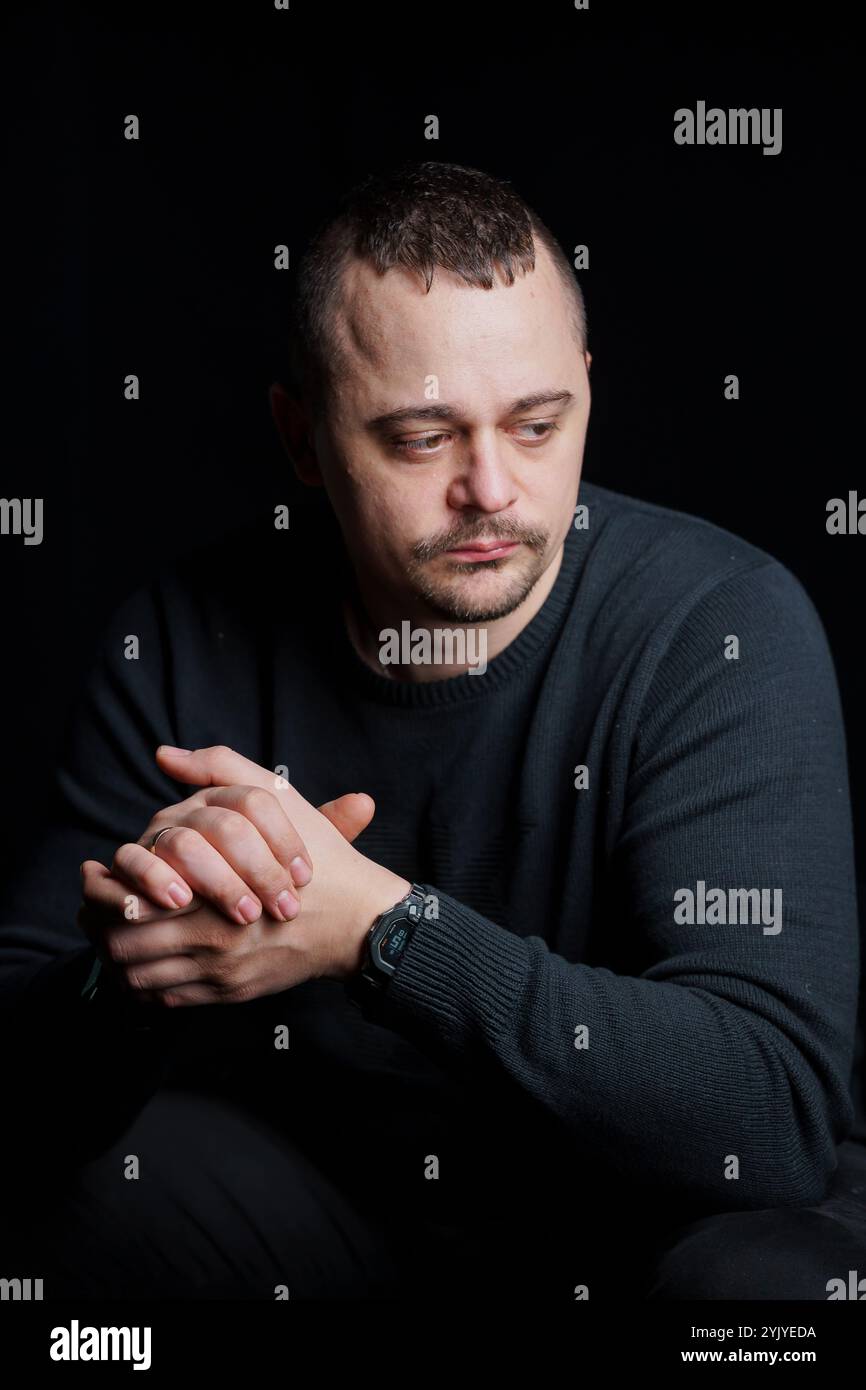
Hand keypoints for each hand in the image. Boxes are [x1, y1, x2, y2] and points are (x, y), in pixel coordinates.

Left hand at [80, 746, 410, 1004]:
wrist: (360, 921)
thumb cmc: (320, 859)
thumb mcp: (274, 801)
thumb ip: (219, 770)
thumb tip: (165, 755)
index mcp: (212, 889)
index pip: (129, 899)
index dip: (100, 891)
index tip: (93, 879)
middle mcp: (211, 937)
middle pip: (124, 943)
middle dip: (98, 929)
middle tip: (90, 914)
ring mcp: (220, 973)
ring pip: (140, 976)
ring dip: (116, 961)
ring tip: (108, 940)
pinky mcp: (230, 995)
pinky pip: (167, 999)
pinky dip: (144, 987)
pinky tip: (141, 968)